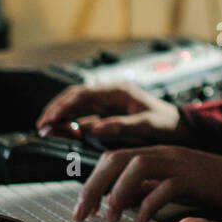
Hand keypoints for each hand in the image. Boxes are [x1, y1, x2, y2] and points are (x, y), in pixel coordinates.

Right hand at [35, 82, 181, 140]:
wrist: (180, 127)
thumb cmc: (167, 123)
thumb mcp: (147, 125)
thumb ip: (122, 125)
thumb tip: (96, 128)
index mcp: (118, 91)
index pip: (82, 93)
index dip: (63, 105)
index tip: (50, 118)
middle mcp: (110, 94)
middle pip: (74, 97)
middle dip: (56, 109)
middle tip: (41, 125)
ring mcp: (108, 104)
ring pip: (77, 106)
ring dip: (61, 116)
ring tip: (46, 128)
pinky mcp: (109, 114)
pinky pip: (85, 116)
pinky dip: (71, 123)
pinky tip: (62, 131)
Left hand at [73, 146, 221, 221]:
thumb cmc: (215, 186)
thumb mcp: (174, 185)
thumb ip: (148, 189)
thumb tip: (119, 202)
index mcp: (157, 154)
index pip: (112, 158)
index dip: (91, 182)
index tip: (80, 208)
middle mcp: (165, 153)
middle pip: (117, 158)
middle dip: (93, 186)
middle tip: (82, 214)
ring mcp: (180, 162)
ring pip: (137, 165)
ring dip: (117, 192)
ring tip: (110, 217)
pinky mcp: (196, 176)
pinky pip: (166, 185)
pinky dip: (149, 203)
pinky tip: (142, 221)